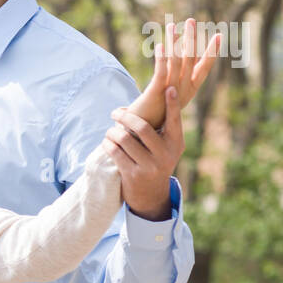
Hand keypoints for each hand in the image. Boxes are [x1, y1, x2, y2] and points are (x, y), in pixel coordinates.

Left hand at [101, 85, 181, 220]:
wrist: (151, 195)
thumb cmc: (156, 161)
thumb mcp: (165, 147)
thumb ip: (159, 128)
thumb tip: (137, 105)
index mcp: (175, 143)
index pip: (174, 120)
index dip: (173, 104)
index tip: (168, 87)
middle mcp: (165, 154)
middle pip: (142, 127)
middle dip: (124, 116)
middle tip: (114, 112)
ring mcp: (150, 166)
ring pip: (124, 139)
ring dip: (112, 131)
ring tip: (110, 130)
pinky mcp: (133, 175)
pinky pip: (115, 152)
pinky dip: (107, 144)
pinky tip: (106, 142)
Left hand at [126, 17, 220, 128]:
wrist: (142, 136)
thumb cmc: (156, 113)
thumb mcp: (170, 93)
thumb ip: (175, 78)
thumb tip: (178, 60)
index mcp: (190, 90)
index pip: (204, 67)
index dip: (211, 51)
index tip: (218, 35)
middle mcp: (184, 90)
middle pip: (191, 60)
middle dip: (192, 39)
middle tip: (192, 21)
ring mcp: (171, 91)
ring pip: (176, 62)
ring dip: (174, 42)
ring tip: (172, 25)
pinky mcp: (156, 93)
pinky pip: (161, 71)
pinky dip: (162, 58)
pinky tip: (160, 45)